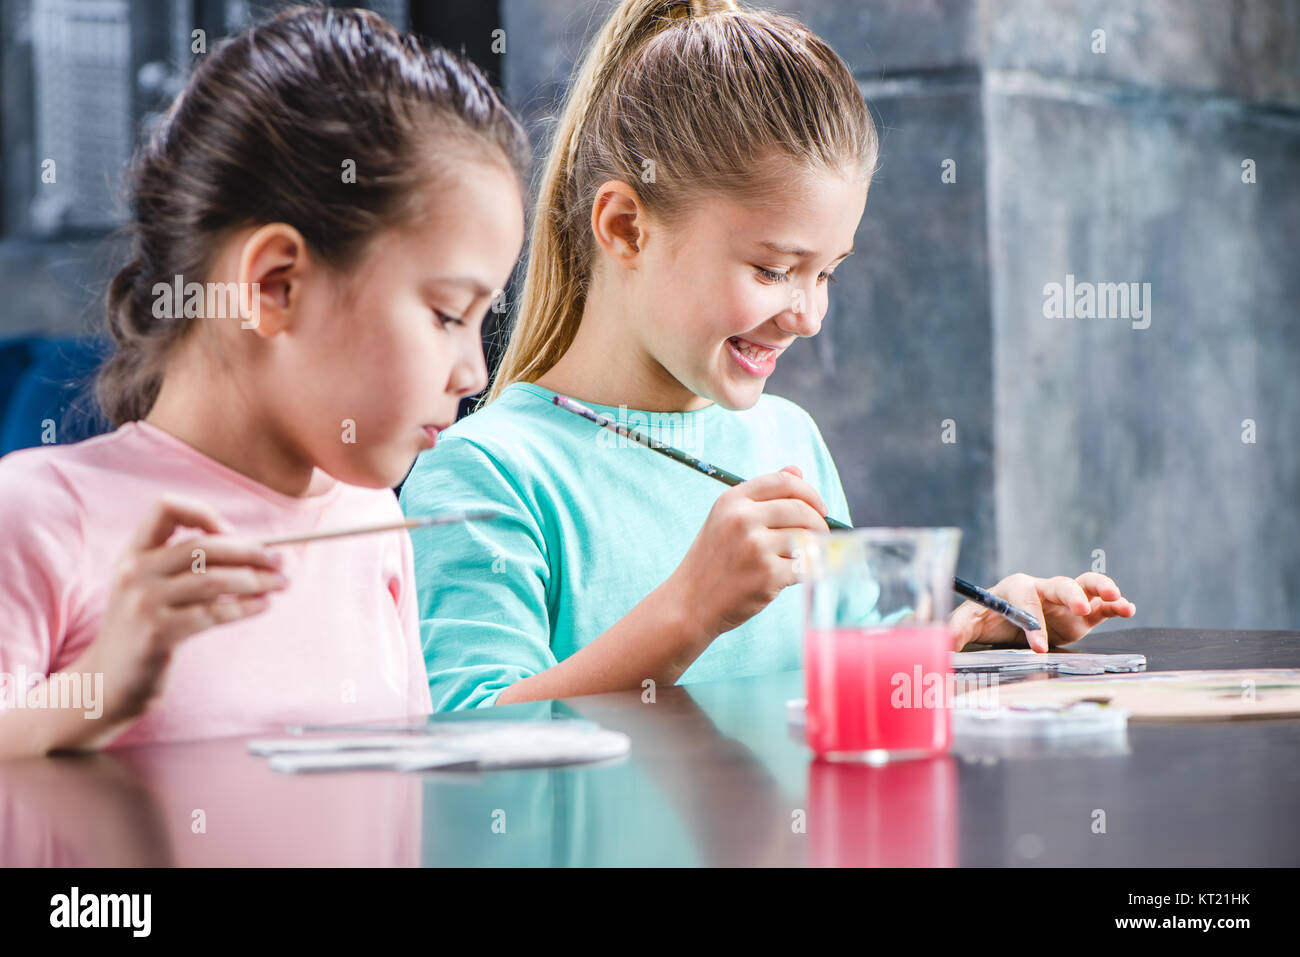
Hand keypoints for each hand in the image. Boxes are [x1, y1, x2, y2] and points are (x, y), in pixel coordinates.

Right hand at [63, 495, 288, 747]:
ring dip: (256, 581)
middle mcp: (135, 572)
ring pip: (213, 581)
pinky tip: (262, 606)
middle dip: (250, 551)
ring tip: (280, 584)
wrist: (109, 683)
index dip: (204, 513)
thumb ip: (187, 566)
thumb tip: (257, 549)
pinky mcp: (157, 634)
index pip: (166, 508)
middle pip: (202, 546)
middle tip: (281, 561)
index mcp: (133, 553)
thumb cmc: (146, 629)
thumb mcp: (152, 588)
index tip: (232, 533)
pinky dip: (245, 608)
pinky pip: (213, 614)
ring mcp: (144, 603)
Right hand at [671, 465, 829, 638]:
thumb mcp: (727, 519)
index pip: (783, 481)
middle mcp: (742, 519)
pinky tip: (795, 574)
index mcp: (732, 500)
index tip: (820, 508)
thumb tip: (796, 470)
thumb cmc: (713, 561)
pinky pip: (804, 566)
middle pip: (800, 509)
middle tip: (821, 535)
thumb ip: (762, 495)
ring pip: (805, 538)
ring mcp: (755, 547)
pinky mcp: (767, 574)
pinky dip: (806, 570)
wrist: (690, 602)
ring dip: (814, 548)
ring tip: (806, 557)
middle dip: (818, 522)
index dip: (809, 493)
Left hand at [949, 572, 1135, 652]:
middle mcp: (1043, 590)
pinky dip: (1115, 605)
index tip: (1037, 647)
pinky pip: (1101, 607)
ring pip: (1086, 586)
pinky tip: (1128, 609)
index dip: (1032, 622)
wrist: (1003, 620)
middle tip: (1079, 608)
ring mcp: (1064, 602)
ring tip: (1117, 599)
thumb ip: (954, 630)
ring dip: (1101, 589)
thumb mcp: (966, 623)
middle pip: (1059, 584)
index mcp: (1015, 589)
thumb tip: (938, 643)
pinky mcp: (1081, 616)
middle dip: (1069, 594)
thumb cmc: (984, 617)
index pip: (1025, 601)